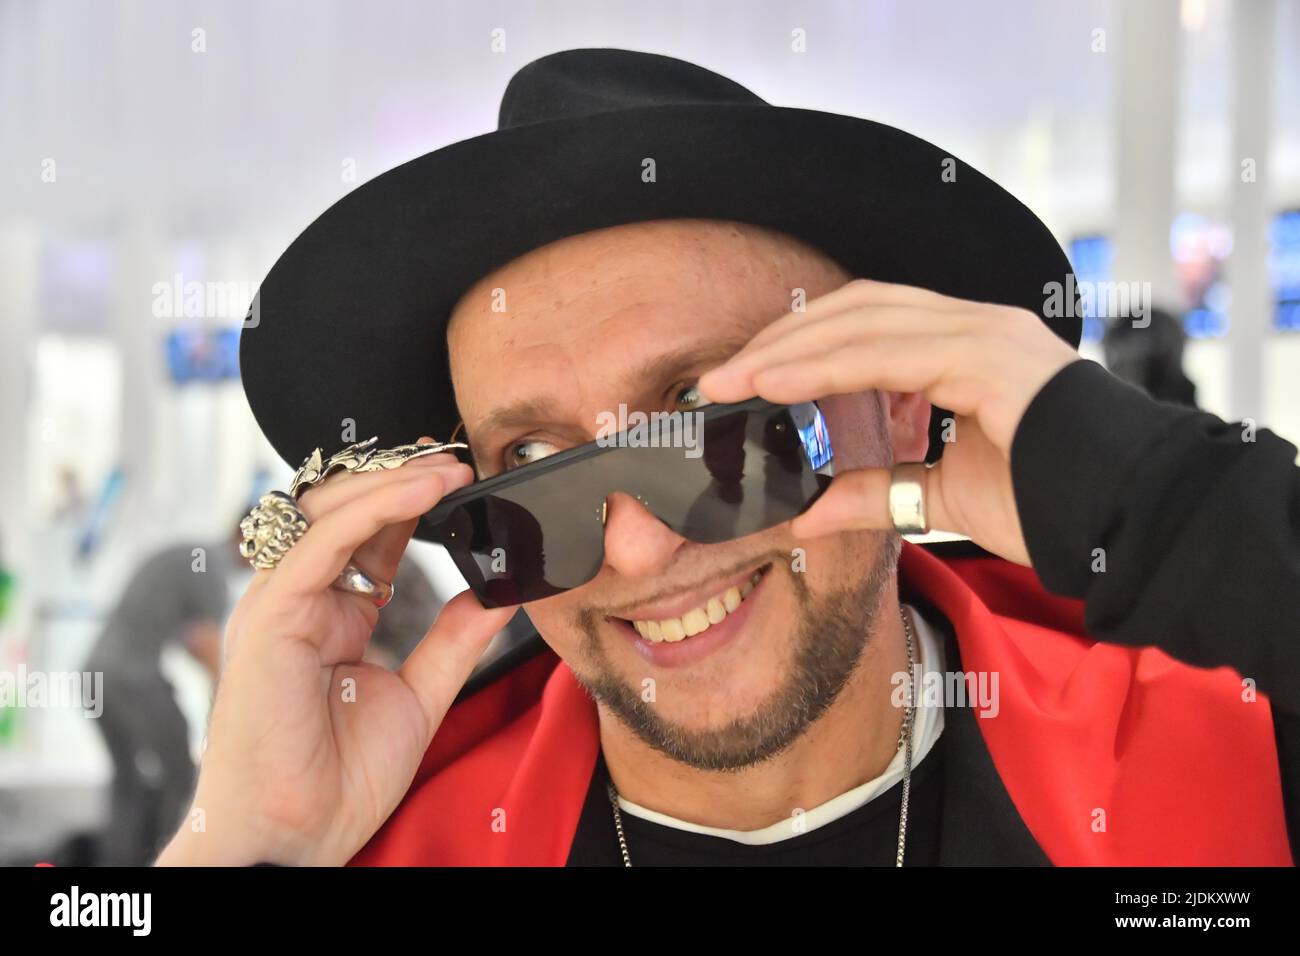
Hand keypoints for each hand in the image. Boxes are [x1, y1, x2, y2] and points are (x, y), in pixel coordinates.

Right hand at [156, 445, 513, 865]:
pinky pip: (323, 543)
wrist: (295, 838)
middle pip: (344, 511)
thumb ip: (455, 639)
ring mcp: (279, 603)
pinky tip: (422, 491)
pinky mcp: (271, 614)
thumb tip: (499, 591)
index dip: (414, 501)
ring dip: (392, 481)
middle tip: (460, 459)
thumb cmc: (338, 780)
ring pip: (330, 512)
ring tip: (450, 466)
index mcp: (330, 614)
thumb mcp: (420, 696)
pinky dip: (374, 509)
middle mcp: (300, 599)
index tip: (468, 482)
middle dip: (401, 477)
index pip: (370, 535)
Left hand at [697, 279, 1077, 565]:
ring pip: (865, 320)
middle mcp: (976, 326)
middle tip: (717, 379)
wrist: (1131, 524)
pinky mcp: (992, 357)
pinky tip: (779, 384)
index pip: (865, 324)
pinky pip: (890, 351)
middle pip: (855, 309)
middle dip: (780, 341)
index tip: (742, 380)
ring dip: (789, 349)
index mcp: (966, 347)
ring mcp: (987, 333)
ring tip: (731, 380)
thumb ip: (877, 494)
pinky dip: (826, 364)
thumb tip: (808, 512)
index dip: (800, 344)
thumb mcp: (939, 499)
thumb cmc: (1052, 506)